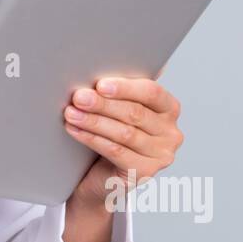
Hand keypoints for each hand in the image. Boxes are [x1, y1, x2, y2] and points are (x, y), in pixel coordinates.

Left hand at [62, 75, 183, 207]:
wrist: (100, 175)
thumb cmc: (110, 133)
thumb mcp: (118, 109)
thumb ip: (119, 91)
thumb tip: (98, 66)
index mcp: (169, 109)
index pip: (152, 93)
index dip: (125, 88)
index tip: (100, 85)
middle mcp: (171, 133)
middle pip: (135, 113)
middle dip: (103, 104)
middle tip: (79, 97)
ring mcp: (160, 156)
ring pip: (124, 133)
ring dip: (94, 121)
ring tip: (71, 113)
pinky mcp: (144, 173)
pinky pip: (116, 151)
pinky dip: (92, 139)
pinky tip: (75, 130)